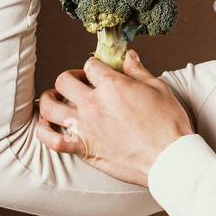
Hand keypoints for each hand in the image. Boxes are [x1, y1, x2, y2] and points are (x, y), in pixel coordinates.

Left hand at [34, 49, 193, 184]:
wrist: (170, 159)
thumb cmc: (169, 126)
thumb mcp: (159, 89)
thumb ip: (138, 71)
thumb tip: (128, 56)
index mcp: (113, 85)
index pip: (91, 64)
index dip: (94, 66)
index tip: (98, 72)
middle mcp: (94, 103)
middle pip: (63, 80)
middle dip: (70, 78)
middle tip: (79, 84)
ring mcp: (85, 126)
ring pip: (49, 107)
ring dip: (49, 100)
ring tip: (56, 100)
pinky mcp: (84, 148)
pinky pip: (52, 140)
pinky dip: (45, 133)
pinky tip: (49, 128)